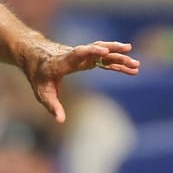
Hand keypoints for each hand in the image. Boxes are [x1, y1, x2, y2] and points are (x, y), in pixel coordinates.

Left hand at [23, 40, 138, 122]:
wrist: (35, 56)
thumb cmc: (38, 76)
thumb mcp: (42, 93)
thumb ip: (52, 106)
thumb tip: (61, 121)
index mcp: (61, 62)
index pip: (77, 54)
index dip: (90, 51)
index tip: (103, 50)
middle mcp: (74, 55)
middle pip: (94, 51)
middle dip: (111, 53)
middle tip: (129, 58)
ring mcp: (82, 55)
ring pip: (102, 53)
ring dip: (118, 57)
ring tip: (136, 64)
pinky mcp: (88, 57)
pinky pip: (104, 59)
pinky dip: (117, 63)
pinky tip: (132, 68)